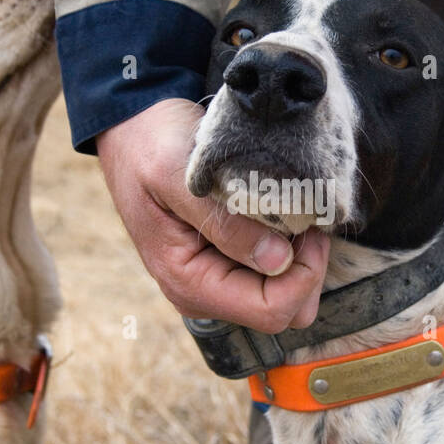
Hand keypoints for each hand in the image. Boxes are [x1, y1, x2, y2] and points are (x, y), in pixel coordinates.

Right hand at [95, 98, 328, 331]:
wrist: (133, 132)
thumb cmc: (149, 148)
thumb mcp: (177, 176)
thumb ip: (224, 222)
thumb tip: (277, 261)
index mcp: (189, 282)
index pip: (270, 310)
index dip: (303, 274)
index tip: (309, 225)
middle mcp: (205, 293)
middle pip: (286, 310)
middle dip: (308, 268)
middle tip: (307, 216)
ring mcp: (219, 280)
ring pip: (288, 295)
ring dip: (302, 257)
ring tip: (295, 210)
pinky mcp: (230, 263)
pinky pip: (277, 272)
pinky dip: (291, 246)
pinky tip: (285, 211)